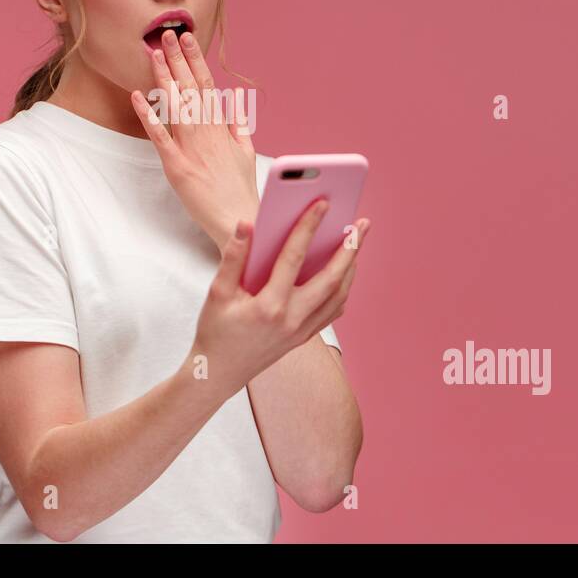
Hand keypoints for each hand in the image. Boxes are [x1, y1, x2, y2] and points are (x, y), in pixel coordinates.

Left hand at [130, 28, 259, 250]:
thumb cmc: (240, 189)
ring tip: (154, 53)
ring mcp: (192, 147)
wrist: (240, 219)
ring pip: (176, 104)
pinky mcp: (177, 165)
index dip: (194, 60)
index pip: (206, 85)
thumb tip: (233, 98)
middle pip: (190, 87)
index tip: (187, 38)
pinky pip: (160, 136)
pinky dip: (149, 115)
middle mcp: (207, 131)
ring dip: (164, 77)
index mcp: (221, 126)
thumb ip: (237, 123)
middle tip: (167, 33)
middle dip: (178, 58)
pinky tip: (138, 96)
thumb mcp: (246, 150)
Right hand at [189, 198, 371, 397]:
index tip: (321, 204)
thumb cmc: (215, 331)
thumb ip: (233, 256)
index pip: (294, 257)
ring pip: (339, 296)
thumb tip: (246, 224)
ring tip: (356, 244)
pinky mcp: (304, 337)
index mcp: (270, 306)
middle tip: (362, 223)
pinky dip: (342, 290)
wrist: (218, 372)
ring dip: (351, 268)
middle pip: (332, 278)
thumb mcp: (217, 292)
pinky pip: (332, 311)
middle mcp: (292, 320)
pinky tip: (343, 274)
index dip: (308, 227)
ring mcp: (302, 331)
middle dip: (350, 248)